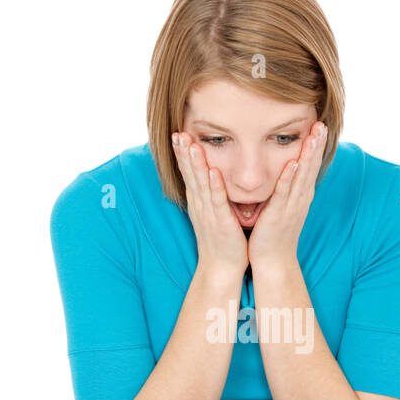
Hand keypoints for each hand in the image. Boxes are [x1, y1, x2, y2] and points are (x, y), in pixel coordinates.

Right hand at [172, 132, 247, 278]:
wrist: (222, 267)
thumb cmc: (220, 239)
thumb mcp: (211, 211)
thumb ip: (209, 194)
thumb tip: (208, 176)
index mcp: (198, 201)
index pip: (187, 172)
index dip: (181, 153)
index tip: (177, 133)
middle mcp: (199, 204)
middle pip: (189, 174)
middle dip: (183, 153)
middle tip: (177, 132)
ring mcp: (208, 213)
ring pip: (200, 184)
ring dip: (195, 164)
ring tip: (191, 144)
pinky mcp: (221, 222)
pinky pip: (217, 202)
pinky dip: (215, 187)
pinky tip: (212, 173)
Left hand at [247, 121, 327, 271]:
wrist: (273, 261)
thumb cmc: (274, 233)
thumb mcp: (283, 205)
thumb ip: (286, 188)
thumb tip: (287, 170)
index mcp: (300, 195)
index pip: (311, 166)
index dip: (316, 146)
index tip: (320, 126)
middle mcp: (300, 199)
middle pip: (311, 167)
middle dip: (317, 145)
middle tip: (322, 123)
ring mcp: (291, 207)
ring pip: (302, 176)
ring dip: (308, 155)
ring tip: (314, 136)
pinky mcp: (279, 215)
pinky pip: (284, 193)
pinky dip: (289, 178)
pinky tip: (293, 163)